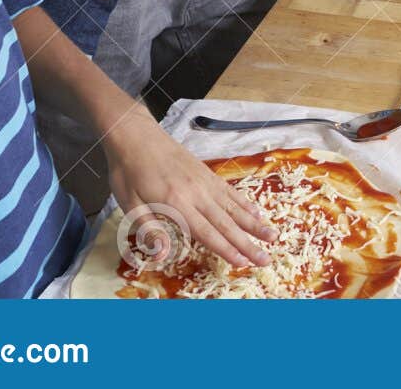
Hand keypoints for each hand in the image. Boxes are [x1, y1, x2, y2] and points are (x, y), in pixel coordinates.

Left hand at [103, 111, 275, 268]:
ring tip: (272, 236)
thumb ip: (150, 230)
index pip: (207, 232)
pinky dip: (246, 203)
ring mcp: (205, 181)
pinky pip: (230, 191)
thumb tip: (163, 256)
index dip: (226, 249)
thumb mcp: (129, 204)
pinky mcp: (207, 173)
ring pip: (235, 207)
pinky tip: (257, 211)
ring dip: (255, 223)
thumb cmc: (128, 173)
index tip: (243, 263)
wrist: (136, 136)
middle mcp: (197, 193)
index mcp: (177, 204)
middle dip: (248, 242)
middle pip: (227, 223)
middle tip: (266, 258)